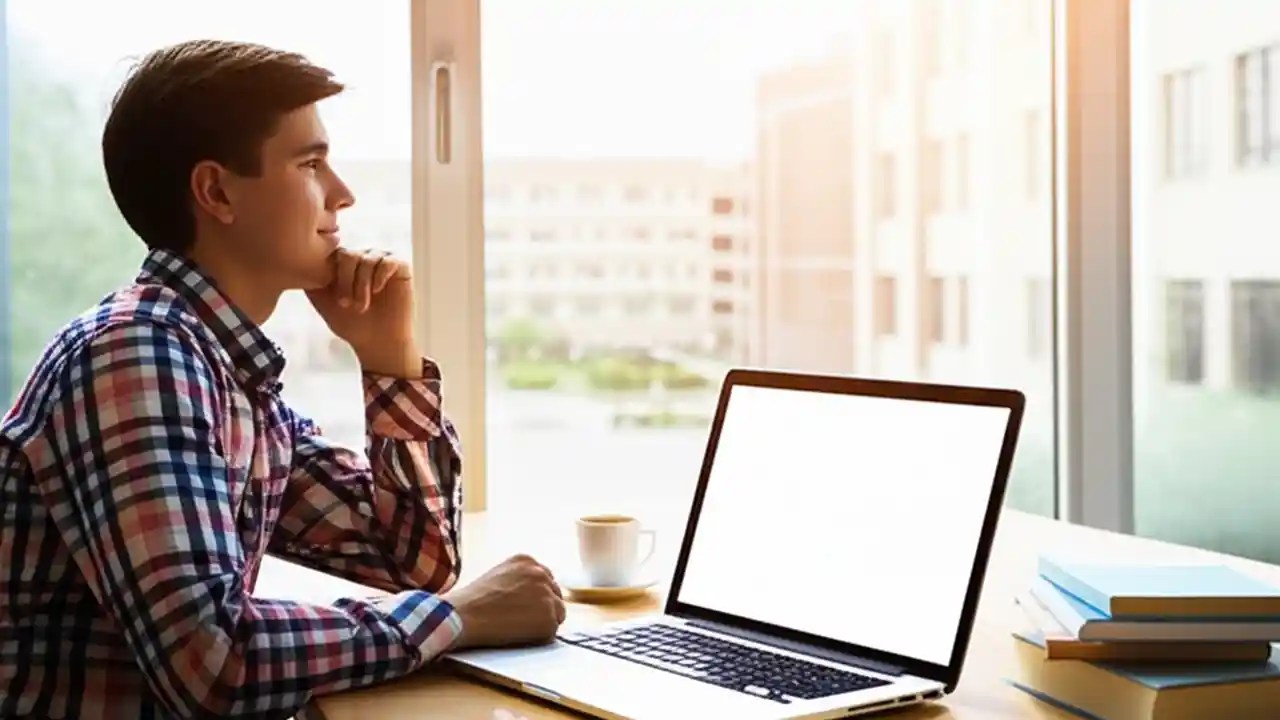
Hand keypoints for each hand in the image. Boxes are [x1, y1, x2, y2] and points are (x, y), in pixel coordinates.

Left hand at [306, 248, 420, 376]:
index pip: (332, 254)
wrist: (378, 342)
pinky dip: (379, 276)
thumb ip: (311, 281)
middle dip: (345, 281)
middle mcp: (362, 258)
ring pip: (366, 259)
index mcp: (343, 263)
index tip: (335, 302)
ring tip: (361, 306)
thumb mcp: (323, 302)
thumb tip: (293, 263)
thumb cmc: (351, 324)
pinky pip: (388, 261)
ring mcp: (381, 261)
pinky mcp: (400, 267)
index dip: (331, 276)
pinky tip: (376, 291)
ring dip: (361, 285)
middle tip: (346, 305)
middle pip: (348, 255)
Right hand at [443, 554, 565, 649]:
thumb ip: (517, 580)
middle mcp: (541, 573)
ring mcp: (547, 595)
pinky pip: (551, 632)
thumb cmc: (471, 601)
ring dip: (542, 622)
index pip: (545, 578)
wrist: (464, 615)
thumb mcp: (496, 577)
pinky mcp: (549, 618)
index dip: (536, 595)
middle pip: (554, 594)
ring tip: (517, 629)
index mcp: (527, 561)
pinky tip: (517, 636)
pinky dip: (538, 638)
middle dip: (544, 608)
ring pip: (557, 613)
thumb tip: (530, 597)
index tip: (528, 606)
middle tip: (525, 622)